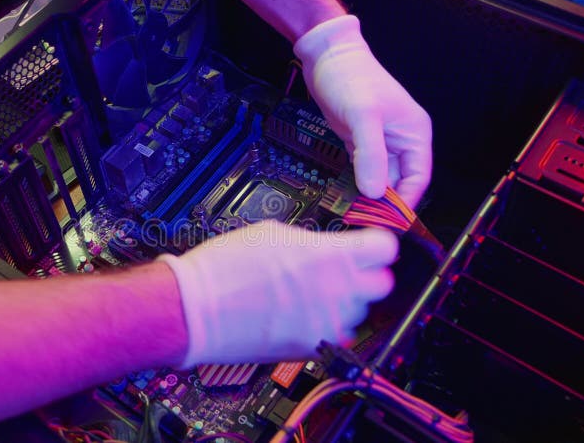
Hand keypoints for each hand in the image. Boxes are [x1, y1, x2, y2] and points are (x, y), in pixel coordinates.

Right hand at [158, 220, 397, 366]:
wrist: (197, 308)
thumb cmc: (224, 268)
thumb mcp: (274, 233)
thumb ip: (313, 241)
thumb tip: (327, 246)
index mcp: (330, 256)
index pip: (386, 248)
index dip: (377, 244)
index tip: (370, 244)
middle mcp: (337, 292)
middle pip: (382, 283)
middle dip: (366, 275)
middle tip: (344, 270)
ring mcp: (327, 324)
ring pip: (360, 312)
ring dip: (345, 302)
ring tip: (314, 294)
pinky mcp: (313, 349)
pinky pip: (339, 337)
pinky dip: (328, 327)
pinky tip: (303, 315)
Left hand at [294, 15, 431, 207]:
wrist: (327, 58)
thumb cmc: (351, 79)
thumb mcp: (363, 117)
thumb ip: (371, 155)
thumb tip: (376, 191)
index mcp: (415, 134)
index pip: (418, 178)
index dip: (406, 202)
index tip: (390, 223)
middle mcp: (402, 141)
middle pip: (400, 182)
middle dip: (386, 204)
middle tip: (368, 224)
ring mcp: (382, 142)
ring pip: (381, 179)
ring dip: (372, 197)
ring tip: (358, 215)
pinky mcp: (361, 143)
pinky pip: (365, 171)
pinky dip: (359, 185)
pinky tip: (349, 198)